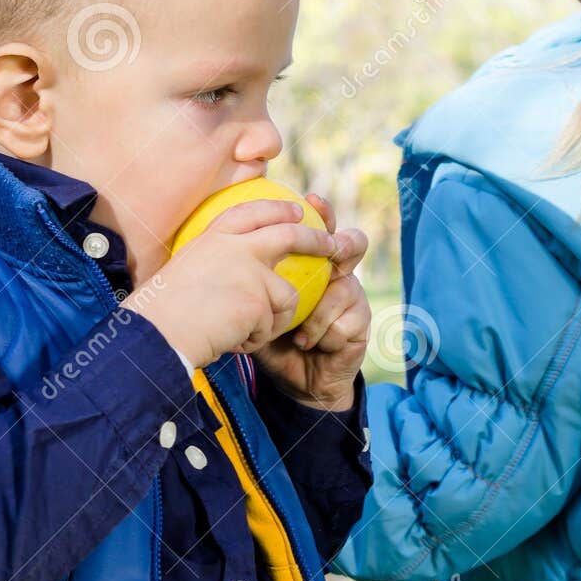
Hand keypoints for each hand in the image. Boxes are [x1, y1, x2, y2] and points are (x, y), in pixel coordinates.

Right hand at [122, 198, 337, 368]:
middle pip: (288, 234)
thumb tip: (224, 280)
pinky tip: (232, 340)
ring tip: (238, 331)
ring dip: (269, 321)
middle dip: (315, 238)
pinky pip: (274, 325)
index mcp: (212, 237)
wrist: (159, 333)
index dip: (277, 210)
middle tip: (332, 245)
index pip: (250, 213)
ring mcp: (250, 269)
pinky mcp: (260, 297)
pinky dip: (256, 339)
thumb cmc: (159, 316)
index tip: (297, 210)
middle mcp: (234, 246)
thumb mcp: (181, 277)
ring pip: (286, 296)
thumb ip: (210, 268)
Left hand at [251, 194, 370, 410]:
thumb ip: (250, 283)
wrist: (296, 381)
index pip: (321, 229)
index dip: (322, 212)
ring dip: (317, 313)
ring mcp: (353, 299)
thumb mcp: (257, 307)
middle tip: (334, 251)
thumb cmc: (274, 339)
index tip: (311, 199)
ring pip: (343, 290)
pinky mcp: (360, 326)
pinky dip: (321, 336)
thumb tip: (220, 253)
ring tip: (298, 335)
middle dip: (344, 243)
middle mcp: (337, 275)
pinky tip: (308, 345)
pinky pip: (343, 323)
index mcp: (313, 264)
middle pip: (354, 244)